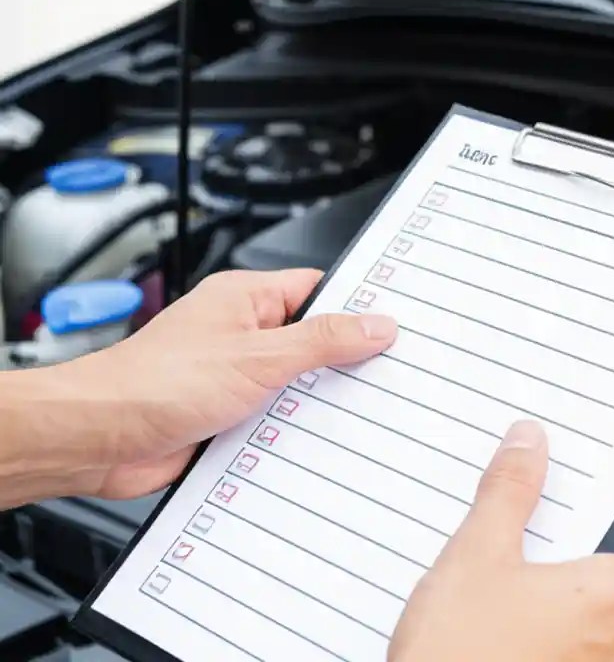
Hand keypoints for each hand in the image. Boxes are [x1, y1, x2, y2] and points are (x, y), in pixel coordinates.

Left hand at [57, 269, 396, 499]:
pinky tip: (306, 444)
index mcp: (245, 299)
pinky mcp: (226, 418)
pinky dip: (290, 433)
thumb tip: (375, 324)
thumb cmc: (152, 382)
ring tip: (342, 415)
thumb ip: (322, 341)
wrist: (96, 439)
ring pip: (296, 387)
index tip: (393, 328)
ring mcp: (233, 376)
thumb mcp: (258, 357)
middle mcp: (239, 334)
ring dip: (312, 404)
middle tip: (379, 377)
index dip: (357, 308)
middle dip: (340, 364)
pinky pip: (275, 421)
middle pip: (312, 343)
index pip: (319, 292)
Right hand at [389, 420, 613, 661]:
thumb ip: (509, 495)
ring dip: (573, 645)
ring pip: (605, 655)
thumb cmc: (458, 658)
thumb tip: (528, 445)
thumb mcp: (475, 559)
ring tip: (513, 636)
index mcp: (613, 600)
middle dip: (584, 604)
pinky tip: (513, 660)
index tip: (586, 554)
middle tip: (529, 596)